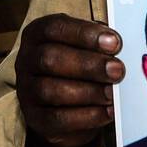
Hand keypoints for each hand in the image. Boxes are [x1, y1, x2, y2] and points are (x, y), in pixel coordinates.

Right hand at [17, 13, 124, 146]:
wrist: (65, 104)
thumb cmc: (79, 65)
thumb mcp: (87, 46)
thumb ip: (100, 42)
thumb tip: (120, 46)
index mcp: (37, 34)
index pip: (54, 28)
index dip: (85, 34)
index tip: (114, 43)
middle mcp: (26, 60)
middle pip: (50, 58)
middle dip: (88, 65)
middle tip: (118, 70)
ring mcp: (26, 91)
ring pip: (50, 90)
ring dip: (88, 92)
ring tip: (112, 93)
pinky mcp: (34, 119)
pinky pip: (57, 119)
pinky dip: (86, 116)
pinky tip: (107, 112)